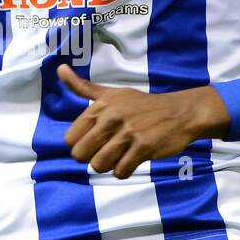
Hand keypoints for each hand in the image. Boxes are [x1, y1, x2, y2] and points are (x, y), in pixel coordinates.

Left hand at [57, 62, 230, 179]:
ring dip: (108, 166)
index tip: (96, 140)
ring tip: (120, 156)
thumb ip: (83, 86)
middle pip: (81, 155)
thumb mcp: (112, 93)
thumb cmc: (142, 105)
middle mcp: (112, 117)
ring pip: (99, 165)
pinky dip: (124, 171)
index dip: (80, 144)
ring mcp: (128, 132)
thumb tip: (59, 69)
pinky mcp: (144, 147)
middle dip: (92, 158)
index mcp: (101, 105)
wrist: (180, 112)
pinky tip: (132, 160)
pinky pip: (120, 171)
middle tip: (108, 151)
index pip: (70, 138)